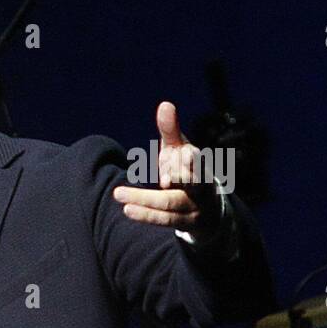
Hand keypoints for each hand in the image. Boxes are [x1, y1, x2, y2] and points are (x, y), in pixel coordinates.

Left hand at [113, 101, 219, 232]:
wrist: (208, 209)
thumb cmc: (188, 172)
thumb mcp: (181, 151)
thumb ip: (171, 130)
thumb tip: (165, 103)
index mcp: (203, 165)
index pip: (198, 160)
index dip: (189, 157)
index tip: (179, 151)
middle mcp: (203, 187)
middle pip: (192, 183)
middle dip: (177, 178)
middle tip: (162, 177)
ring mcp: (195, 208)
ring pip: (171, 203)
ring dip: (145, 199)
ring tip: (118, 194)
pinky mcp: (185, 224)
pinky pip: (165, 220)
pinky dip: (146, 215)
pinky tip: (127, 209)